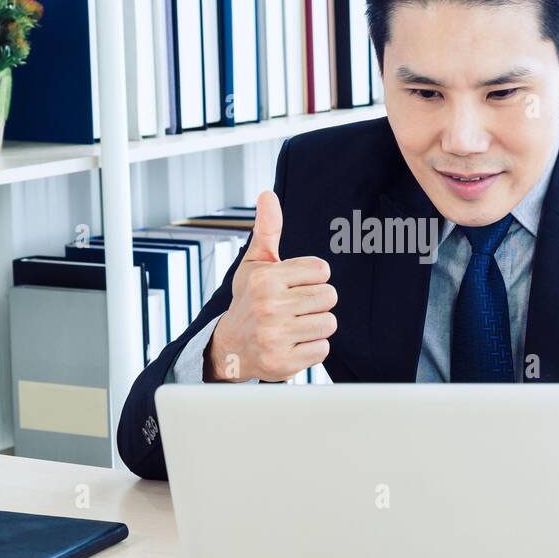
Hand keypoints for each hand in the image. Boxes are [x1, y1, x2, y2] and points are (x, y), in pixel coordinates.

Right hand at [205, 190, 336, 382]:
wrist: (229, 348)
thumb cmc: (248, 301)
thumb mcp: (255, 264)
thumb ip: (267, 230)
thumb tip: (268, 195)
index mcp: (266, 279)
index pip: (322, 271)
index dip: (313, 279)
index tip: (295, 286)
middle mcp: (269, 306)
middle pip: (329, 297)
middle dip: (316, 303)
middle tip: (294, 309)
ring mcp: (275, 336)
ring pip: (329, 323)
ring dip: (315, 326)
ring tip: (293, 326)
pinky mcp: (283, 362)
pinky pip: (322, 349)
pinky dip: (311, 348)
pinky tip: (292, 344)